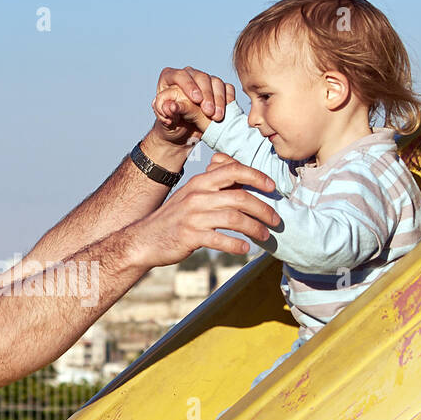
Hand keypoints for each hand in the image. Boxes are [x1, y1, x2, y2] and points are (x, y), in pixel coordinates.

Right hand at [125, 160, 279, 265]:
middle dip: (263, 208)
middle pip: (240, 197)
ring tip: (265, 237)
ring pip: (234, 219)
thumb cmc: (174, 218)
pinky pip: (220, 240)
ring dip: (255, 229)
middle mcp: (197, 196)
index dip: (256, 176)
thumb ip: (213, 185)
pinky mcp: (190, 236)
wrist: (145, 240)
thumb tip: (240, 176)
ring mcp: (193, 217)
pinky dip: (236, 245)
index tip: (272, 187)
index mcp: (200, 182)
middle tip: (275, 220)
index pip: (233, 170)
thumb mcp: (191, 195)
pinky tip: (245, 249)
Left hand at [146, 66, 236, 149]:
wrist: (182, 135)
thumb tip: (170, 106)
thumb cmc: (170, 126)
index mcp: (169, 79)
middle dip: (207, 94)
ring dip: (218, 99)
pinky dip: (228, 99)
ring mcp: (204, 82)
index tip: (196, 100)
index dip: (189, 85)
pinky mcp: (217, 89)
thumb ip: (163, 113)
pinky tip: (226, 111)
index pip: (180, 75)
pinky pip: (227, 88)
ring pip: (215, 81)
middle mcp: (188, 76)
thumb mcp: (164, 122)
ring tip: (216, 117)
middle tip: (208, 112)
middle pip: (200, 77)